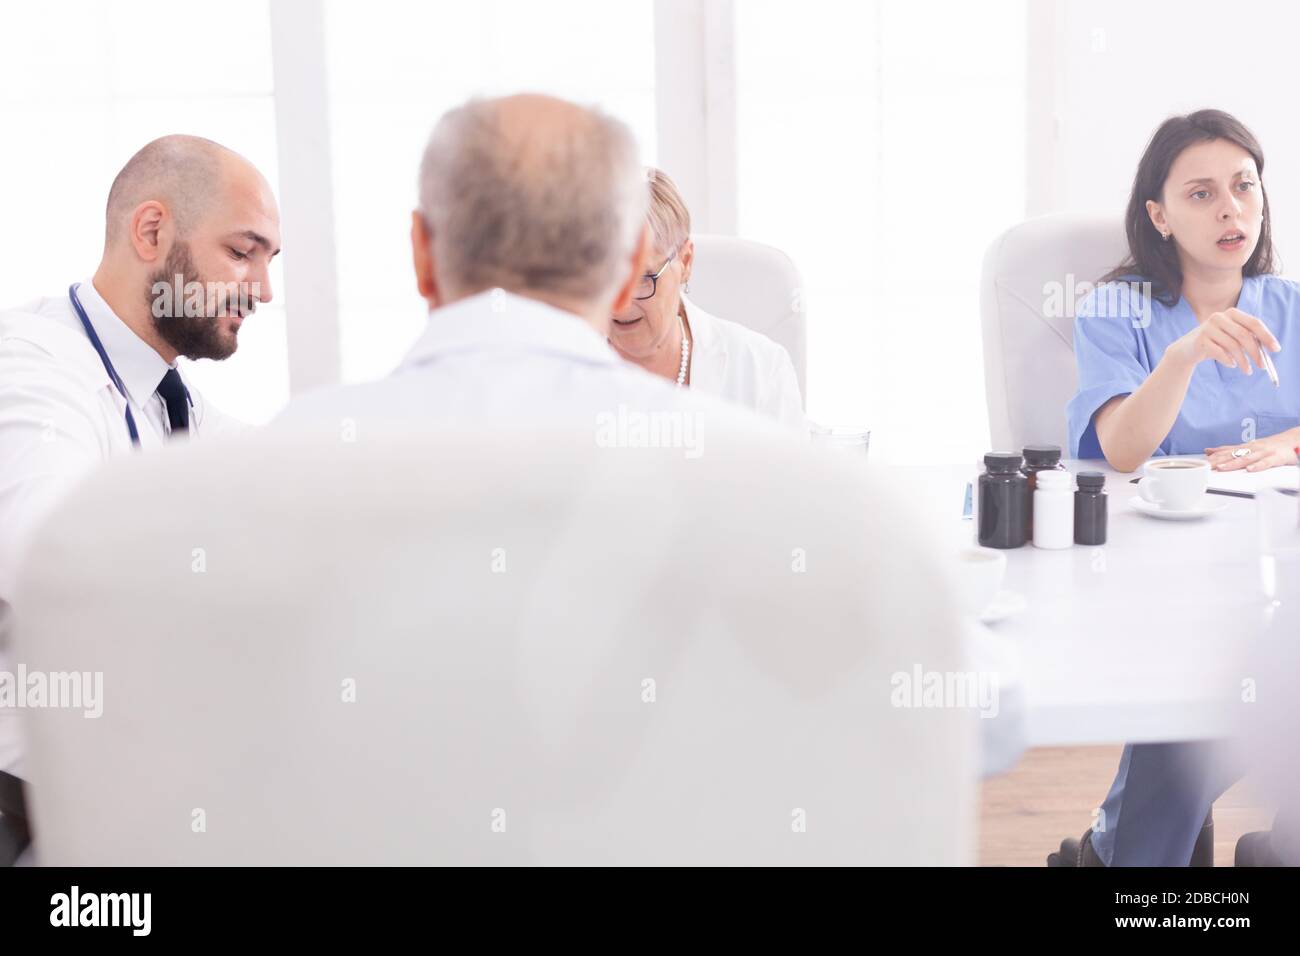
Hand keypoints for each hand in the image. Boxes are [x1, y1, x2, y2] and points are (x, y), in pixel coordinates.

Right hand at [1166, 308, 1280, 374]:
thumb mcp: (1232, 338)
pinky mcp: (1200, 340)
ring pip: (1233, 346)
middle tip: (1262, 365)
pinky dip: (1229, 361)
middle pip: (1244, 335)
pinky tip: (1232, 365)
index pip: (1254, 323)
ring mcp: (1208, 328)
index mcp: (1231, 313)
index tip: (1275, 349)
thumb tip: (1269, 350)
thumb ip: (1248, 339)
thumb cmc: (1215, 343)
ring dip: (1244, 361)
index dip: (1266, 336)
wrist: (1187, 350)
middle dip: (1256, 352)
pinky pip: (1220, 352)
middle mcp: (1219, 317)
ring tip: (1247, 370)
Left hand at [1205, 433, 1299, 471]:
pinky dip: (1258, 466)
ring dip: (1234, 463)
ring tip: (1222, 468)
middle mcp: (1252, 449)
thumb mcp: (1245, 447)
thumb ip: (1228, 449)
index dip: (1213, 458)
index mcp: (1244, 448)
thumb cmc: (1266, 446)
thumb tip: (1208, 450)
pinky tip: (1250, 470)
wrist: (1290, 440)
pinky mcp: (1276, 458)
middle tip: (1207, 467)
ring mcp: (1263, 452)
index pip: (1225, 452)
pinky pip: (1266, 462)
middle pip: (1233, 455)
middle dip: (1219, 461)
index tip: (1201, 463)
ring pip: (1247, 458)